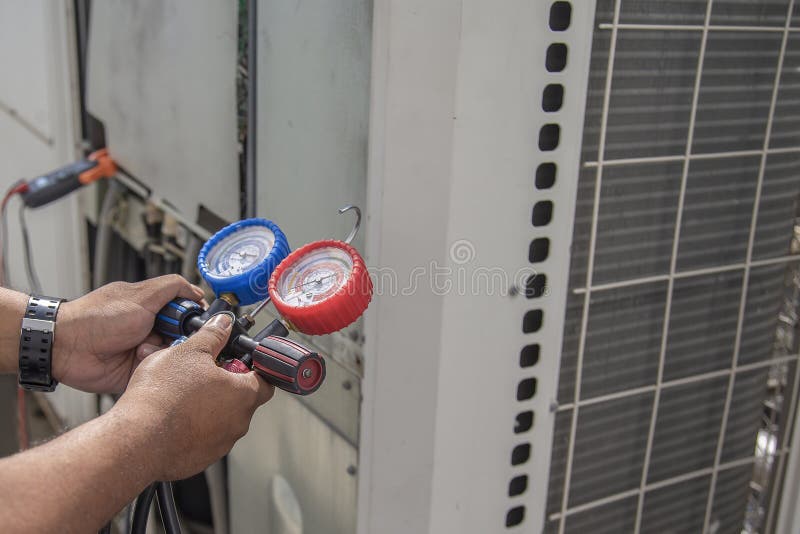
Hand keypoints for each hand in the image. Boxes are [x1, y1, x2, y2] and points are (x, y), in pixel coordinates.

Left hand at [53, 275, 205, 392]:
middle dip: (180, 337)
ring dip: (162, 351)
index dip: (193, 318)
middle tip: (168, 335)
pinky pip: (158, 372)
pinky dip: (152, 366)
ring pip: (173, 355)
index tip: (197, 321)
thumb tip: (197, 289)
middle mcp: (149, 329)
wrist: (67, 346)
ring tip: (143, 348)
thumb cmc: (96, 318)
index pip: (185, 313)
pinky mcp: (136, 371)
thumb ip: (171, 288)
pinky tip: (138, 359)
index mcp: (151, 308)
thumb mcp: (140, 296)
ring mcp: (143, 350)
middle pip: (184, 336)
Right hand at [112, 313, 273, 480]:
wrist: (135, 440)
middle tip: (202, 374)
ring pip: (222, 420)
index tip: (240, 362)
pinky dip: (193, 429)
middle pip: (242, 399)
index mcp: (244, 394)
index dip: (254, 368)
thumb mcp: (189, 351)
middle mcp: (238, 423)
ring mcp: (220, 444)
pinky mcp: (201, 458)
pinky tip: (173, 418)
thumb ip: (213, 336)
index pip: (266, 380)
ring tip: (182, 396)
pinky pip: (203, 439)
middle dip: (225, 386)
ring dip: (208, 408)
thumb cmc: (163, 396)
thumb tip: (223, 324)